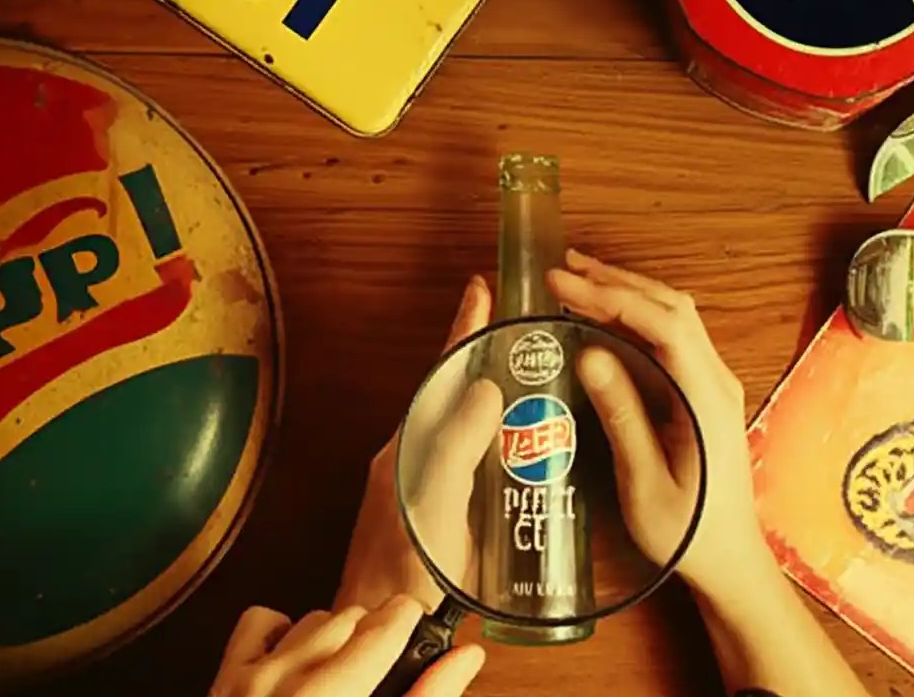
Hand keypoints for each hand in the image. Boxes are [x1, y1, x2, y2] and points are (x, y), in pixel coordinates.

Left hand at [210, 595, 485, 696]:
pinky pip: (259, 625)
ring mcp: (248, 679)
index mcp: (333, 695)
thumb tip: (465, 659)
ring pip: (308, 619)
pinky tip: (295, 664)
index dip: (412, 619)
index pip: (387, 624)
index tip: (420, 626)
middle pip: (350, 617)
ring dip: (331, 636)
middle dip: (373, 634)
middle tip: (383, 670)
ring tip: (342, 676)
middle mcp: (287, 679)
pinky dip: (281, 635)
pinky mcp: (222, 683)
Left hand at [334, 277, 492, 611]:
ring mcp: (423, 482)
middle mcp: (411, 456)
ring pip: (464, 426)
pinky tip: (523, 452)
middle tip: (517, 331)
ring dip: (495, 400)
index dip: (462, 331)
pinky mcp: (439, 510)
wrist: (383, 623)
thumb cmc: (403, 570)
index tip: (482, 290)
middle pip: (454, 394)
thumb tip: (484, 388)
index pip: (440, 374)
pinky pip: (473, 458)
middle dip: (485, 359)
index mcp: (407, 445)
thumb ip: (455, 448)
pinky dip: (499, 441)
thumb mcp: (435, 503)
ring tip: (530, 381)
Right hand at [546, 249, 766, 599]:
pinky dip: (634, 317)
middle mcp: (716, 381)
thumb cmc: (689, 532)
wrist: (729, 560)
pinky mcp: (702, 394)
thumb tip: (588, 355)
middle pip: (670, 307)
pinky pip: (671, 339)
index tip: (563, 282)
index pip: (662, 323)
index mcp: (706, 399)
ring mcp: (712, 385)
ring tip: (577, 279)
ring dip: (626, 292)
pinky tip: (603, 318)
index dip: (610, 295)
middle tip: (562, 269)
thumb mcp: (644, 482)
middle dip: (615, 281)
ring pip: (673, 317)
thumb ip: (621, 415)